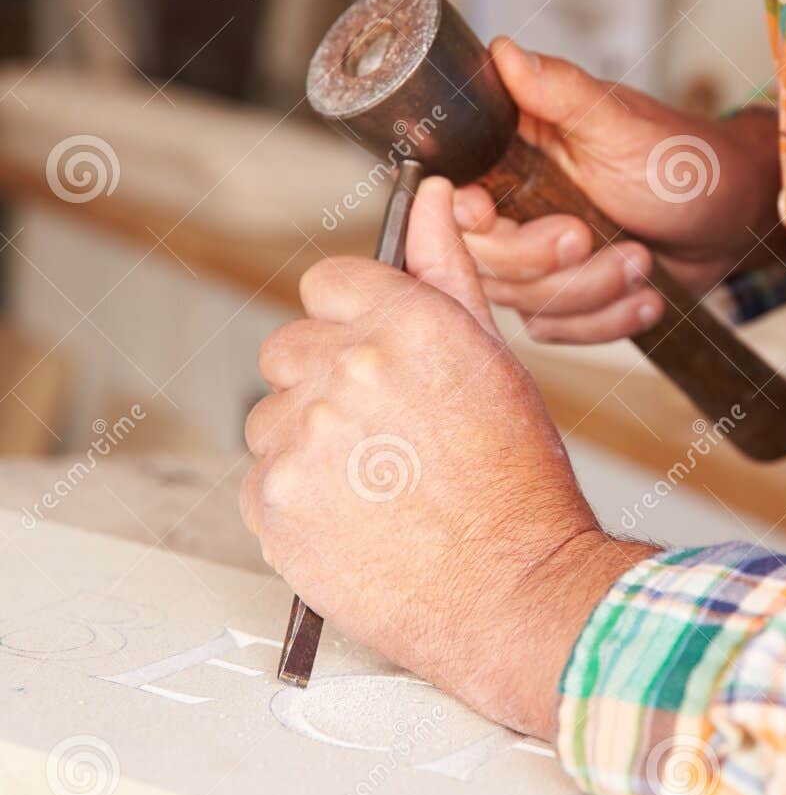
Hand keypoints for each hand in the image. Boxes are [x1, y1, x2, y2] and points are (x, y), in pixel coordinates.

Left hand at [242, 179, 645, 737]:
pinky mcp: (274, 501)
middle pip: (289, 348)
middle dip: (325, 383)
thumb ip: (448, 272)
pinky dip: (294, 499)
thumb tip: (433, 200)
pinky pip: (259, 478)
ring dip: (307, 443)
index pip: (327, 283)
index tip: (374, 358)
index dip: (352, 320)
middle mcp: (350, 369)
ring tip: (374, 486)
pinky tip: (351, 519)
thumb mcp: (494, 362)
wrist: (515, 594)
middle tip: (384, 437)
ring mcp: (305, 436)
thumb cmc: (517, 484)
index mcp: (408, 324)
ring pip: (272, 416)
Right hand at [443, 38, 783, 344]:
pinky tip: (644, 297)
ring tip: (642, 262)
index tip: (486, 215)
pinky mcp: (561, 298)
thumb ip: (559, 92)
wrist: (731, 218)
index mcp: (514, 153)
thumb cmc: (681, 160)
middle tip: (591, 238)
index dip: (463, 213)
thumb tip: (503, 51)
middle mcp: (514, 207)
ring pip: (522, 302)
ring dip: (592, 290)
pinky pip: (557, 330)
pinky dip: (607, 320)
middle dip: (544, 260)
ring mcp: (535, 258)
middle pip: (483, 258)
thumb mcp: (620, 123)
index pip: (453, 193)